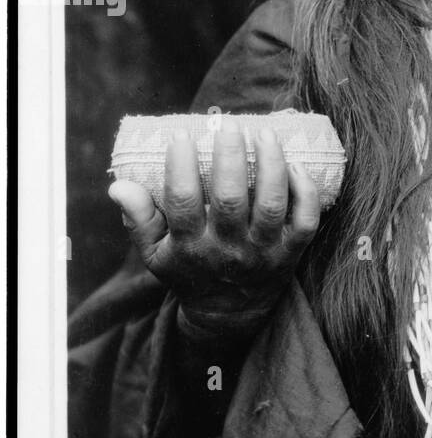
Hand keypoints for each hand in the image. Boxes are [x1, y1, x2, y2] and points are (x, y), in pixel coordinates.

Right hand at [108, 119, 320, 336]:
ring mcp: (263, 251)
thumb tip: (118, 184)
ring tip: (265, 133)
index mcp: (190, 246)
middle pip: (231, 199)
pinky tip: (298, 165)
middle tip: (228, 124)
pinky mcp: (291, 252)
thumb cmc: (189, 270)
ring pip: (272, 205)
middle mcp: (228, 249)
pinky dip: (306, 192)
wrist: (229, 313)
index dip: (181, 166)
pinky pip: (306, 221)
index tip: (182, 134)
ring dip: (271, 165)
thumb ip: (139, 218)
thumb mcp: (155, 254)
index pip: (183, 202)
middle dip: (230, 157)